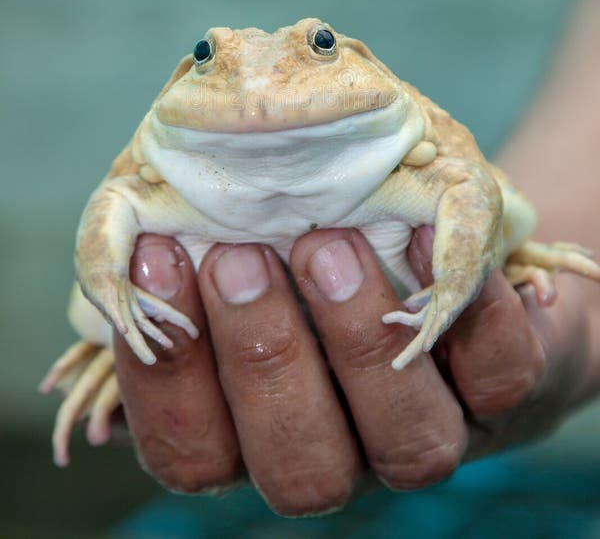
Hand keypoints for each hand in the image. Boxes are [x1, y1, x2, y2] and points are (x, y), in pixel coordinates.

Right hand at [114, 228, 597, 515]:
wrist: (422, 223)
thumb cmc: (298, 222)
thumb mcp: (228, 224)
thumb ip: (177, 242)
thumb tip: (121, 251)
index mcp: (254, 428)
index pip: (191, 452)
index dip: (164, 373)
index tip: (159, 257)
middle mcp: (343, 445)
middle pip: (300, 468)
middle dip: (262, 359)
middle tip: (241, 256)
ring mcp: (429, 423)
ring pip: (407, 444)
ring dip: (356, 342)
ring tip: (328, 242)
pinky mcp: (506, 387)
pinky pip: (500, 374)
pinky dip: (469, 312)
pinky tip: (426, 229)